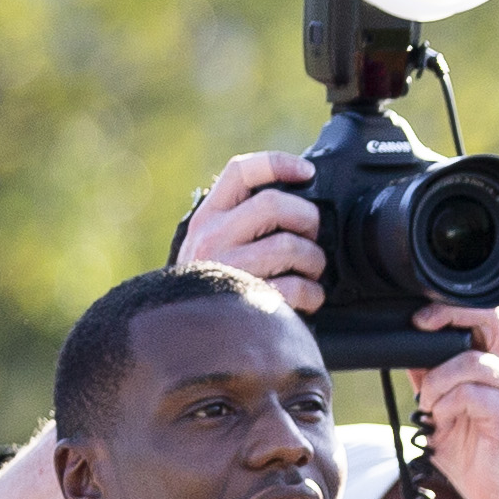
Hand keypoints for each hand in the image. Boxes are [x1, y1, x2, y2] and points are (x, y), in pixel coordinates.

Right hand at [177, 152, 324, 309]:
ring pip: (289, 246)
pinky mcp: (245, 298)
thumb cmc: (214, 284)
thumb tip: (297, 197)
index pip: (241, 171)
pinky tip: (307, 298)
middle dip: (307, 218)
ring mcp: (227, 267)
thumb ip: (243, 218)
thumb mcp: (215, 243)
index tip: (307, 172)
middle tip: (312, 235)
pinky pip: (295, 286)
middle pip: (274, 204)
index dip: (278, 164)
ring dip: (313, 260)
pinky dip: (312, 293)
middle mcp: (212, 236)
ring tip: (311, 271)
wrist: (185, 334)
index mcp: (208, 216)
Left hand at [406, 305, 498, 498]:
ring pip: (468, 362)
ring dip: (437, 384)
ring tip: (431, 408)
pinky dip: (445, 406)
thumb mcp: (443, 408)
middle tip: (420, 326)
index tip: (418, 318)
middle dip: (448, 316)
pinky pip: (467, 394)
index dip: (451, 308)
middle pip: (488, 318)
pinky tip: (443, 422)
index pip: (484, 316)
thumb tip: (407, 350)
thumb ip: (431, 378)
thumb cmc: (476, 456)